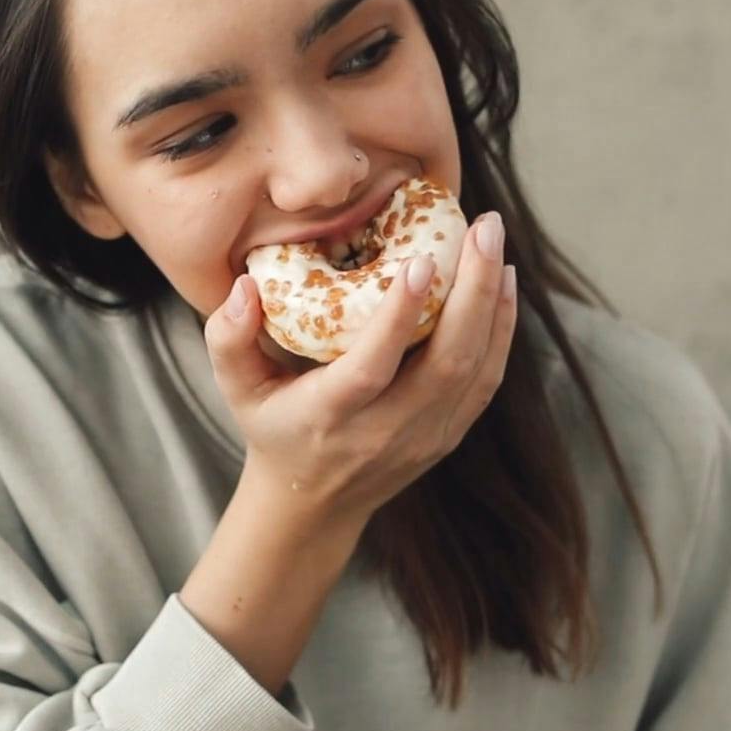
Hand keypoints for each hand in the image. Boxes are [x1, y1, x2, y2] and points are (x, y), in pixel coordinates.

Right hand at [202, 210, 518, 528]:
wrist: (314, 503)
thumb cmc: (273, 427)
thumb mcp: (236, 388)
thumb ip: (227, 338)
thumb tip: (245, 286)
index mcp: (329, 416)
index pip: (372, 367)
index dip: (398, 317)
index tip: (421, 262)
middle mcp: (385, 431)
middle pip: (445, 363)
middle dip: (472, 290)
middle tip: (484, 228)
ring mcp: (425, 436)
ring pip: (475, 370)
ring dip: (493, 302)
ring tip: (494, 241)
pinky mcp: (449, 434)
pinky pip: (486, 380)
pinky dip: (500, 329)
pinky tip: (502, 282)